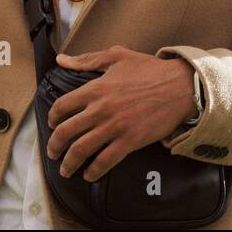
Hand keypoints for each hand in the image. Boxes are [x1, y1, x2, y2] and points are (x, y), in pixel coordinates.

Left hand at [45, 45, 197, 180]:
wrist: (180, 87)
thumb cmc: (149, 70)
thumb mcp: (116, 56)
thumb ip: (86, 60)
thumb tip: (61, 60)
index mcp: (95, 88)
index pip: (62, 106)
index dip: (52, 117)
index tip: (51, 123)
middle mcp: (100, 109)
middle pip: (66, 132)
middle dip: (54, 146)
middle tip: (52, 153)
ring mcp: (114, 127)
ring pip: (81, 150)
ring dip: (69, 162)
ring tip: (65, 169)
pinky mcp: (129, 141)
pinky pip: (105, 161)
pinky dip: (94, 171)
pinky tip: (89, 175)